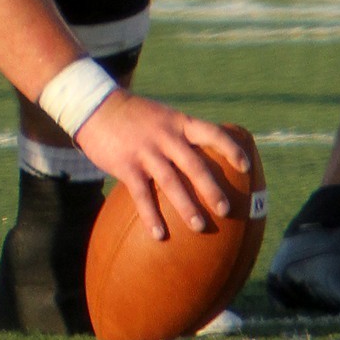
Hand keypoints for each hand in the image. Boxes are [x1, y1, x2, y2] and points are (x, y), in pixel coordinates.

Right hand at [73, 91, 247, 239]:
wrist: (94, 105)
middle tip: (226, 210)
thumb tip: (202, 158)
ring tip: (199, 226)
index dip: (230, 149)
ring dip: (187, 206)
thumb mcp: (160, 116)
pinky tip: (159, 235)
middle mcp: (165, 136)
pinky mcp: (126, 164)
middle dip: (211, 189)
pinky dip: (151, 216)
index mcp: (177, 123)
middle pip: (194, 165)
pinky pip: (141, 194)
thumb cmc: (132, 115)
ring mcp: (145, 150)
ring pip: (171, 182)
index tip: (245, 166)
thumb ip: (178, 134)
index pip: (211, 133)